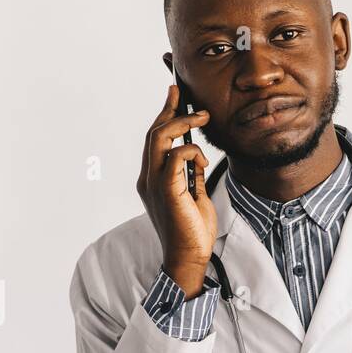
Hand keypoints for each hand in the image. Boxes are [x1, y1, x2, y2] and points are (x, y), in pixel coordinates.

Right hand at [136, 84, 215, 296]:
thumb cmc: (193, 231)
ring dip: (183, 124)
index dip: (164, 114)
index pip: (155, 140)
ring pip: (160, 138)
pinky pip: (175, 157)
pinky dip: (191, 152)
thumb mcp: (195, 195)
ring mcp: (154, 184)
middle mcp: (148, 178)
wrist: (189, 257)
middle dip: (172, 110)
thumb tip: (195, 156)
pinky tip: (201, 162)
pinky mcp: (166, 190)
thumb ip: (191, 175)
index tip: (175, 95)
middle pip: (154, 133)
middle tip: (191, 100)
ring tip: (202, 119)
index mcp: (153, 179)